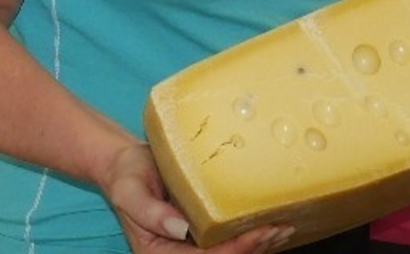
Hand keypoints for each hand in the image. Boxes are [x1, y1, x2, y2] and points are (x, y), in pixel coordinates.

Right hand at [100, 141, 294, 252]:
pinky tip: (270, 222)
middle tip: (281, 228)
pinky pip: (228, 237)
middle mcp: (179, 252)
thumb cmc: (127, 176)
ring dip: (257, 243)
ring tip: (283, 227)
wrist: (126, 164)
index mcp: (160, 253)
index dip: (236, 249)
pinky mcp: (201, 229)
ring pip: (230, 252)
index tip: (260, 232)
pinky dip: (250, 232)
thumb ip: (150, 212)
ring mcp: (191, 242)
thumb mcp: (130, 192)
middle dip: (254, 248)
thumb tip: (180, 229)